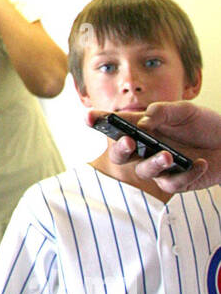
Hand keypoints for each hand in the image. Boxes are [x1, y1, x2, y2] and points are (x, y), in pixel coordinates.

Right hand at [86, 104, 215, 191]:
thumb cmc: (206, 125)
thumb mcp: (185, 110)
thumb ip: (162, 112)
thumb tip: (143, 121)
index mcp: (143, 128)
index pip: (117, 124)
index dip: (99, 121)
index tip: (87, 117)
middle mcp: (146, 149)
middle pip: (121, 154)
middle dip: (120, 148)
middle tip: (129, 141)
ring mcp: (159, 167)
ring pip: (145, 171)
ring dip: (154, 163)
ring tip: (169, 155)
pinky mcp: (176, 182)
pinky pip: (174, 182)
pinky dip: (188, 172)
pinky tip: (200, 163)